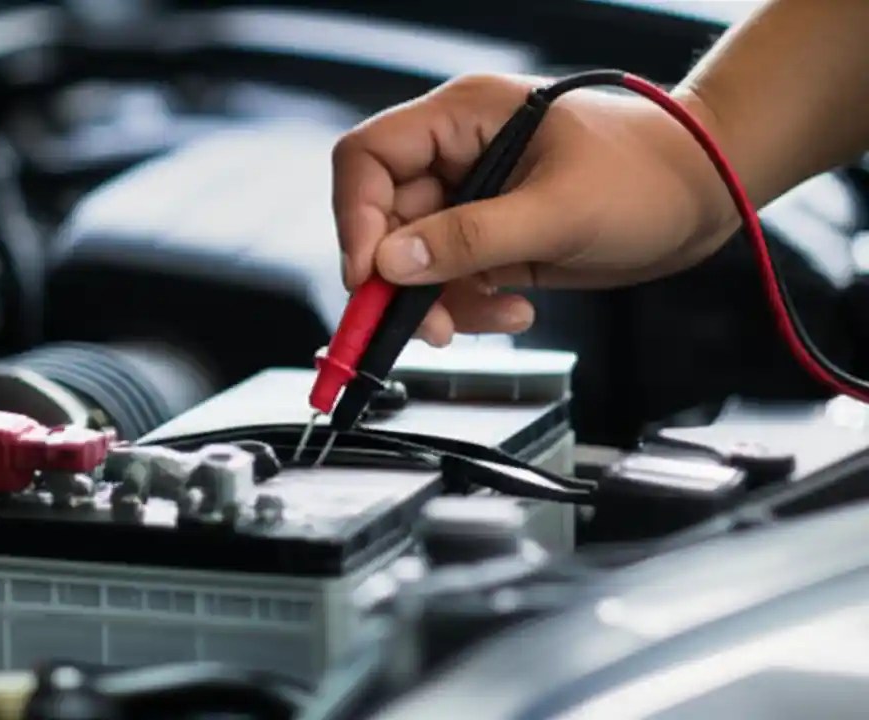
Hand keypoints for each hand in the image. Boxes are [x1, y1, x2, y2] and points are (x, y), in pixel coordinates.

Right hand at [332, 73, 736, 345]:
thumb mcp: (558, 211)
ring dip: (440, 302)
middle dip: (401, 279)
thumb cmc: (649, 174)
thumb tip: (389, 265)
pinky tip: (513, 311)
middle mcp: (457, 154)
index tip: (368, 277)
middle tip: (426, 326)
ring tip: (492, 318)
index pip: (369, 158)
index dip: (357, 219)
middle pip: (385, 219)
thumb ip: (469, 238)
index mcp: (463, 117)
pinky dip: (470, 306)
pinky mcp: (491, 236)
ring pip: (414, 260)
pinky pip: (450, 279)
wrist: (706, 196)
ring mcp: (473, 198)